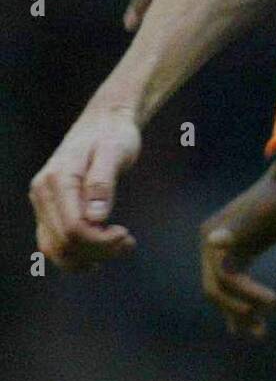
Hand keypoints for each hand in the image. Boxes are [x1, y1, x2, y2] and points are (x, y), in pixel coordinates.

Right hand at [30, 109, 140, 269]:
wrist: (104, 123)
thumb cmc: (113, 135)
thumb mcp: (115, 151)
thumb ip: (103, 182)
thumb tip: (96, 218)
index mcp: (57, 179)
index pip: (73, 228)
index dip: (100, 241)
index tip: (126, 235)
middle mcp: (43, 193)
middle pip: (64, 243)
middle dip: (98, 250)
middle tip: (128, 242)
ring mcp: (42, 202)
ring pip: (56, 248)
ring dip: (87, 257)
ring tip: (119, 248)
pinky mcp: (49, 209)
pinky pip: (54, 242)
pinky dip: (76, 254)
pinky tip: (99, 254)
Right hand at [200, 161, 275, 338]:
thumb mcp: (269, 208)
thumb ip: (242, 224)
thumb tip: (214, 243)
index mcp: (213, 234)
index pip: (222, 275)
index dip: (244, 292)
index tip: (273, 300)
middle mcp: (212, 244)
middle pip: (217, 288)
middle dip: (237, 309)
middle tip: (262, 326)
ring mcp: (224, 251)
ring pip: (224, 291)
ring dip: (238, 314)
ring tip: (261, 333)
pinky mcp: (240, 255)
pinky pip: (235, 286)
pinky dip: (241, 305)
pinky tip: (251, 326)